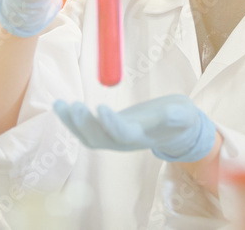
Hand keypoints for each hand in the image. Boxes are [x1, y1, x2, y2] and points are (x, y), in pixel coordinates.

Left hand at [53, 95, 216, 162]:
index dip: (111, 123)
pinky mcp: (107, 130)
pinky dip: (72, 118)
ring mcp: (113, 138)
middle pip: (99, 139)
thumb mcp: (185, 115)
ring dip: (72, 122)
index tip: (100, 107)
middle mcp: (123, 142)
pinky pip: (86, 129)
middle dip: (84, 124)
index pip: (122, 134)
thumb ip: (180, 116)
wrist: (176, 128)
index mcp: (142, 137)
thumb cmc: (182, 119)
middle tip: (73, 105)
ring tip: (59, 104)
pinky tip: (61, 105)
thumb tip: (176, 113)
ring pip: (88, 136)